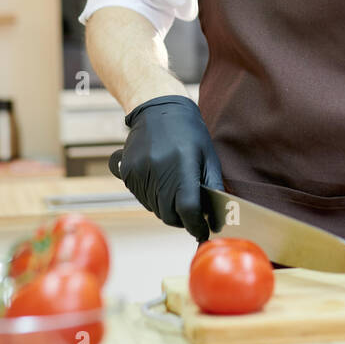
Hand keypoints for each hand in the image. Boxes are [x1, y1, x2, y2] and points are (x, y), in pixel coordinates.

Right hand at [108, 95, 223, 241]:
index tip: (202, 233)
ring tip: (176, 189)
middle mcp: (158, 170)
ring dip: (168, 208)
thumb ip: (212, 187)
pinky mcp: (128, 174)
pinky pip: (143, 199)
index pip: (188, 208)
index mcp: (182, 165)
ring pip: (155, 210)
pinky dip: (154, 199)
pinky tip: (162, 182)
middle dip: (182, 220)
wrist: (157, 110)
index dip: (196, 226)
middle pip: (169, 215)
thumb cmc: (188, 133)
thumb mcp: (208, 156)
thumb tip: (215, 219)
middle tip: (191, 213)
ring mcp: (140, 172)